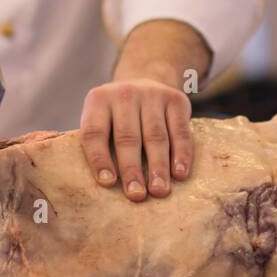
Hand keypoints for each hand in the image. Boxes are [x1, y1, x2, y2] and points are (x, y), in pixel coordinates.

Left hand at [80, 79, 192, 201]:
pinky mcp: (176, 99)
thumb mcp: (101, 119)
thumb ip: (100, 145)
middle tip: (136, 195)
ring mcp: (151, 94)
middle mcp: (124, 93)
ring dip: (158, 166)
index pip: (94, 132)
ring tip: (159, 191)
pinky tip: (179, 174)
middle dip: (132, 169)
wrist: (145, 81)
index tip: (107, 183)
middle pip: (127, 136)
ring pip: (155, 135)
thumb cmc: (117, 116)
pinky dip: (181, 154)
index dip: (99, 158)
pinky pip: (180, 130)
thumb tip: (108, 186)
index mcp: (98, 100)